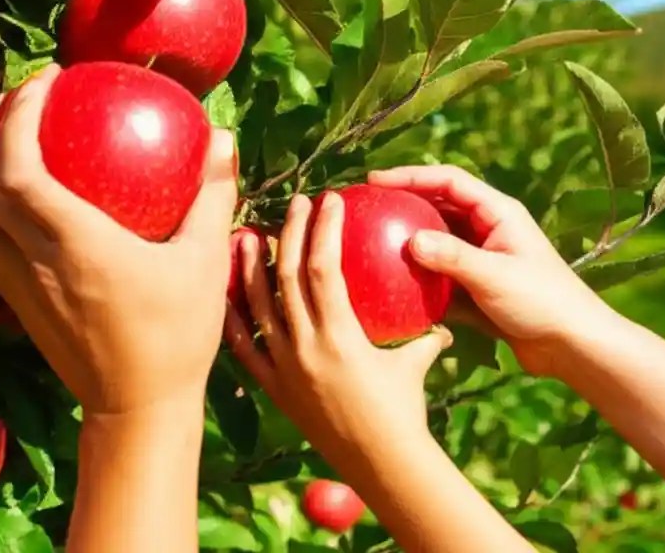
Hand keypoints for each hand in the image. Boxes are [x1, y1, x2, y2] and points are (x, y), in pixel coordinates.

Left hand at [0, 67, 237, 413]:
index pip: (20, 165)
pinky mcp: (15, 305)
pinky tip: (6, 203)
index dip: (17, 115)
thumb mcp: (206, 258)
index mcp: (74, 241)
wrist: (138, 407)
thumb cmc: (179, 334)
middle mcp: (34, 259)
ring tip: (0, 141)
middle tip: (14, 98)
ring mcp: (18, 284)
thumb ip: (212, 194)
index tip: (43, 81)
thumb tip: (224, 137)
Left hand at [223, 193, 451, 468]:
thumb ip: (423, 336)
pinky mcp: (274, 388)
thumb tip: (440, 318)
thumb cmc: (404, 413)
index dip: (322, 229)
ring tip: (248, 235)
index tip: (327, 200)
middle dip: (288, 233)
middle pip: (287, 276)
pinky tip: (224, 294)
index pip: (323, 266)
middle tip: (294, 204)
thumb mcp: (415, 364)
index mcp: (340, 334)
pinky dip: (233, 318)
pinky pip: (245, 348)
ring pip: (258, 306)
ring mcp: (284, 367)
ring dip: (250, 267)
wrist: (380, 464)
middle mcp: (306, 346)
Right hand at [367, 166, 609, 376]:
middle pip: (438, 208)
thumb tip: (411, 242)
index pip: (448, 181)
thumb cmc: (542, 302)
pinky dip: (418, 280)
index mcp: (498, 213)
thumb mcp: (494, 276)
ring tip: (368, 248)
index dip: (411, 176)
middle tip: (365, 210)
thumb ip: (452, 257)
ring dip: (407, 245)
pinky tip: (390, 288)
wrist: (572, 346)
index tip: (374, 180)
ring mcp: (481, 261)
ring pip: (436, 244)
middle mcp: (488, 231)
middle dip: (403, 206)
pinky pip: (440, 278)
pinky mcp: (477, 290)